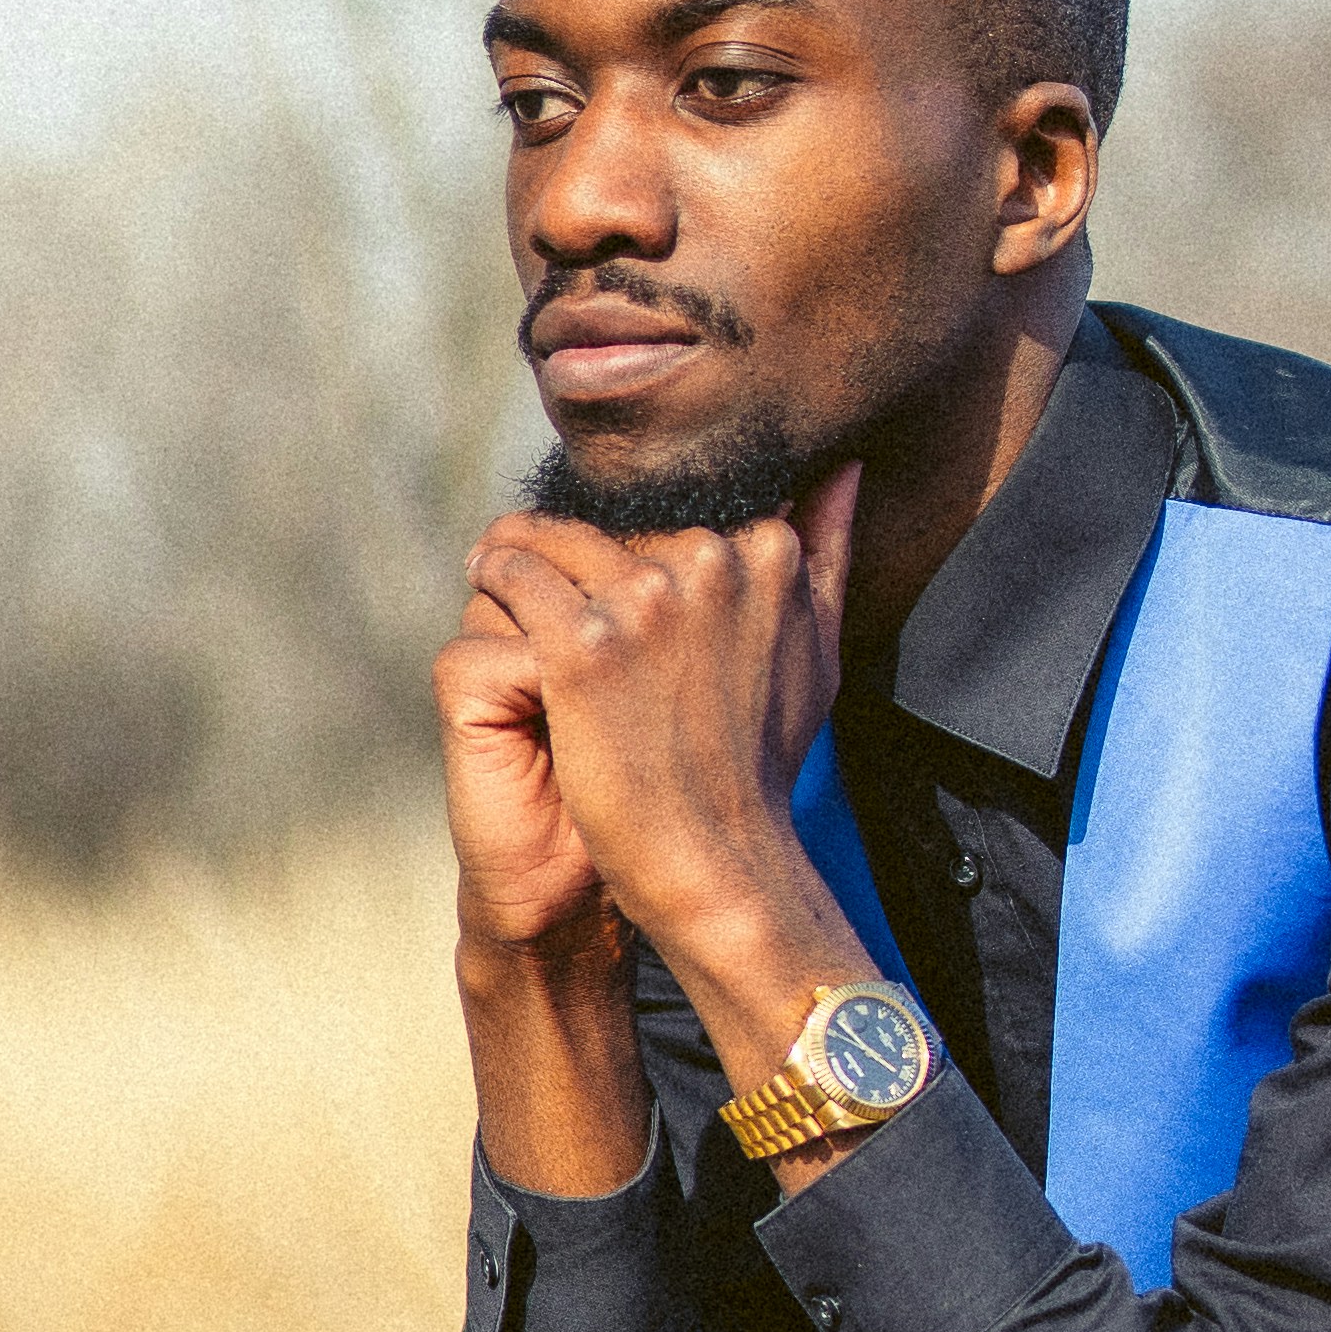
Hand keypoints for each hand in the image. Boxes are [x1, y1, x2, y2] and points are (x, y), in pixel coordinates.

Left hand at [456, 468, 860, 995]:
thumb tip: (846, 469)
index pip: (683, 516)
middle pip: (621, 525)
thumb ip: (829, 551)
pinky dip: (494, 573)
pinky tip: (485, 583)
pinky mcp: (583, 644)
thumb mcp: (819, 651)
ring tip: (495, 565)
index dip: (642, 547)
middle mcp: (711, 565)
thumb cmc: (762, 767)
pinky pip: (515, 572)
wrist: (716, 862)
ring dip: (521, 548)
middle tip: (545, 572)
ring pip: (557, 537)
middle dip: (583, 550)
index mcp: (767, 557)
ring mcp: (646, 602)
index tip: (615, 575)